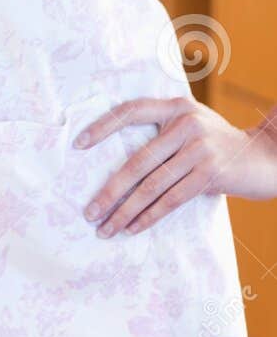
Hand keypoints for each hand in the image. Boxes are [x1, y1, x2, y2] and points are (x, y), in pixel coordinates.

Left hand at [75, 95, 276, 236]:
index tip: (78, 145)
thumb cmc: (219, 145)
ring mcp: (200, 148)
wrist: (266, 157)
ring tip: (105, 227)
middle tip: (89, 211)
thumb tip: (117, 164)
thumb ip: (163, 133)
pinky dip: (149, 216)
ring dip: (125, 211)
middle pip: (137, 160)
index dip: (102, 126)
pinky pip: (172, 199)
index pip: (130, 111)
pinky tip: (133, 228)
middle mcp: (186, 123)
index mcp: (175, 107)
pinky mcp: (211, 173)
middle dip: (110, 191)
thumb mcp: (193, 126)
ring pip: (152, 185)